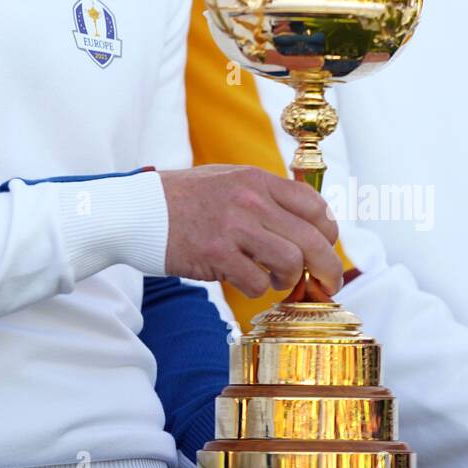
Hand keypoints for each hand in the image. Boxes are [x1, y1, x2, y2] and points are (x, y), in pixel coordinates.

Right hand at [160, 164, 340, 294]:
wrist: (138, 211)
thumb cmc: (185, 199)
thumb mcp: (228, 179)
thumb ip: (265, 194)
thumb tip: (307, 218)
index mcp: (256, 179)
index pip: (314, 205)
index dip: (329, 232)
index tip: (326, 248)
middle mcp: (250, 199)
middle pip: (312, 239)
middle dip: (329, 268)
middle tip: (329, 284)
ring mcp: (233, 227)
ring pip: (291, 263)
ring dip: (289, 279)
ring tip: (275, 279)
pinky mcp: (216, 254)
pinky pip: (257, 282)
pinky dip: (258, 288)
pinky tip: (246, 281)